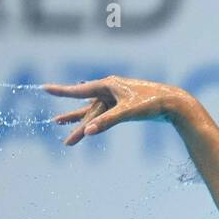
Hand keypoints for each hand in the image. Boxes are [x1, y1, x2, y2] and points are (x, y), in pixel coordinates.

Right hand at [44, 76, 192, 145]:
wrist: (174, 103)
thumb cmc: (152, 104)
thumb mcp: (128, 113)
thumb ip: (107, 122)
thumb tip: (88, 132)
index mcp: (108, 85)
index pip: (79, 90)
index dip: (61, 91)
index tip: (44, 88)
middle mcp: (110, 89)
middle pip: (87, 107)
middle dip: (72, 118)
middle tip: (55, 124)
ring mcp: (117, 97)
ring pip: (95, 111)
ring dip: (82, 120)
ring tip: (62, 125)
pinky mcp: (125, 105)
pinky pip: (105, 112)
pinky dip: (96, 118)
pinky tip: (89, 120)